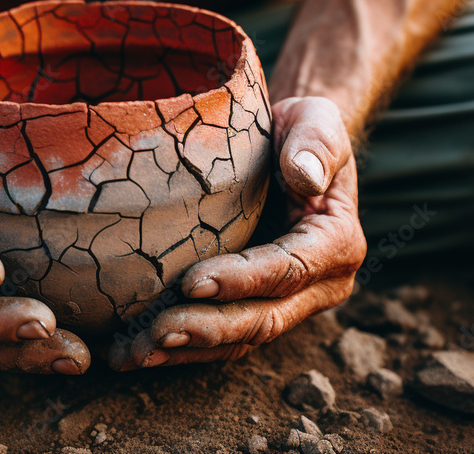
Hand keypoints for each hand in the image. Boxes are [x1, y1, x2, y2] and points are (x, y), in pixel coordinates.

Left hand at [108, 97, 364, 368]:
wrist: (290, 149)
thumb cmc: (299, 130)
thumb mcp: (314, 121)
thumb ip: (315, 144)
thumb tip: (305, 177)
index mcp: (336, 243)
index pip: (286, 269)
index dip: (240, 280)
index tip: (191, 281)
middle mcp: (320, 284)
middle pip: (263, 317)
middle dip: (208, 328)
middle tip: (156, 333)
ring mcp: (289, 302)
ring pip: (241, 338)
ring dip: (190, 349)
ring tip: (138, 353)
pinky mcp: (258, 305)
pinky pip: (225, 336)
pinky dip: (185, 348)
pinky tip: (140, 351)